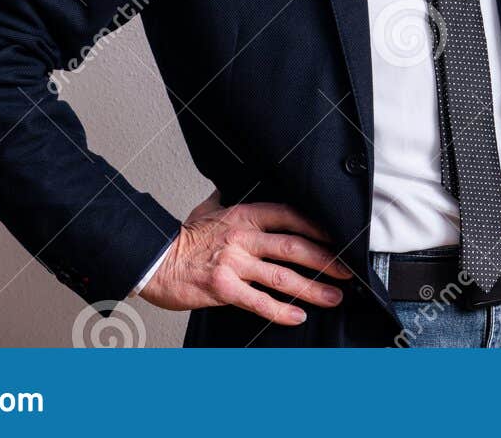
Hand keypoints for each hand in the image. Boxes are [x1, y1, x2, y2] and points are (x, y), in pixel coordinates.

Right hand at [137, 188, 353, 324]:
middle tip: (347, 270)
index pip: (290, 216)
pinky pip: (259, 301)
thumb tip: (239, 184)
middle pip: (294, 246)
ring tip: (333, 296)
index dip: (318, 226)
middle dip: (326, 259)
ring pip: (282, 276)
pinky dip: (281, 310)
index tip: (339, 237)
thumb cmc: (182, 238)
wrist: (153, 260)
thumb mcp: (209, 208)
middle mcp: (243, 237)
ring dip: (312, 288)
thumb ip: (230, 199)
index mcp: (244, 215)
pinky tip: (297, 316)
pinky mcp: (224, 289)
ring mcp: (234, 263)